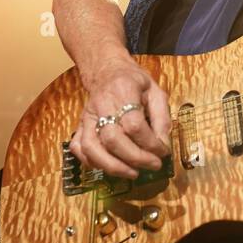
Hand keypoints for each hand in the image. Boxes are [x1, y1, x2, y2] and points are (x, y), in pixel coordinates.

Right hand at [68, 55, 171, 180]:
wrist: (107, 69)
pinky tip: (110, 167)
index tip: (163, 152)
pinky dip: (92, 162)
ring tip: (133, 173)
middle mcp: (101, 105)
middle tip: (153, 165)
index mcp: (123, 91)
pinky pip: (78, 148)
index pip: (134, 124)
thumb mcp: (156, 92)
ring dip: (113, 166)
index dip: (150, 143)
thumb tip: (163, 145)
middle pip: (113, 139)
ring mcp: (87, 116)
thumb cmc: (134, 81)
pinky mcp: (80, 125)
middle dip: (135, 158)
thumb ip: (162, 118)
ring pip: (92, 147)